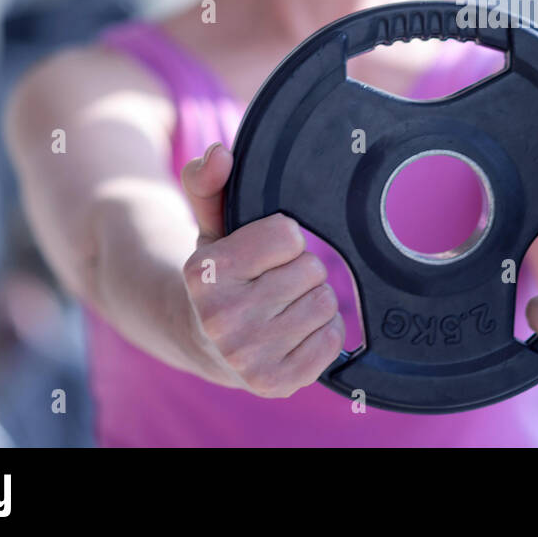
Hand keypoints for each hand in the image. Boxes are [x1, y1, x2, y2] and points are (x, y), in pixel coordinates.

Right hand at [180, 143, 344, 396]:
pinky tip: (292, 333)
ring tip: (281, 307)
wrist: (205, 342)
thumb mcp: (211, 225)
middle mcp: (220, 320)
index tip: (261, 254)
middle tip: (272, 283)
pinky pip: (333, 341)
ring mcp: (246, 358)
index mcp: (204, 273)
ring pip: (325, 303)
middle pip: (312, 270)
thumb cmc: (220, 276)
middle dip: (299, 270)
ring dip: (311, 300)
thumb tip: (220, 153)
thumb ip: (211, 182)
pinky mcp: (274, 384)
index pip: (288, 234)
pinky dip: (322, 334)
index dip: (282, 239)